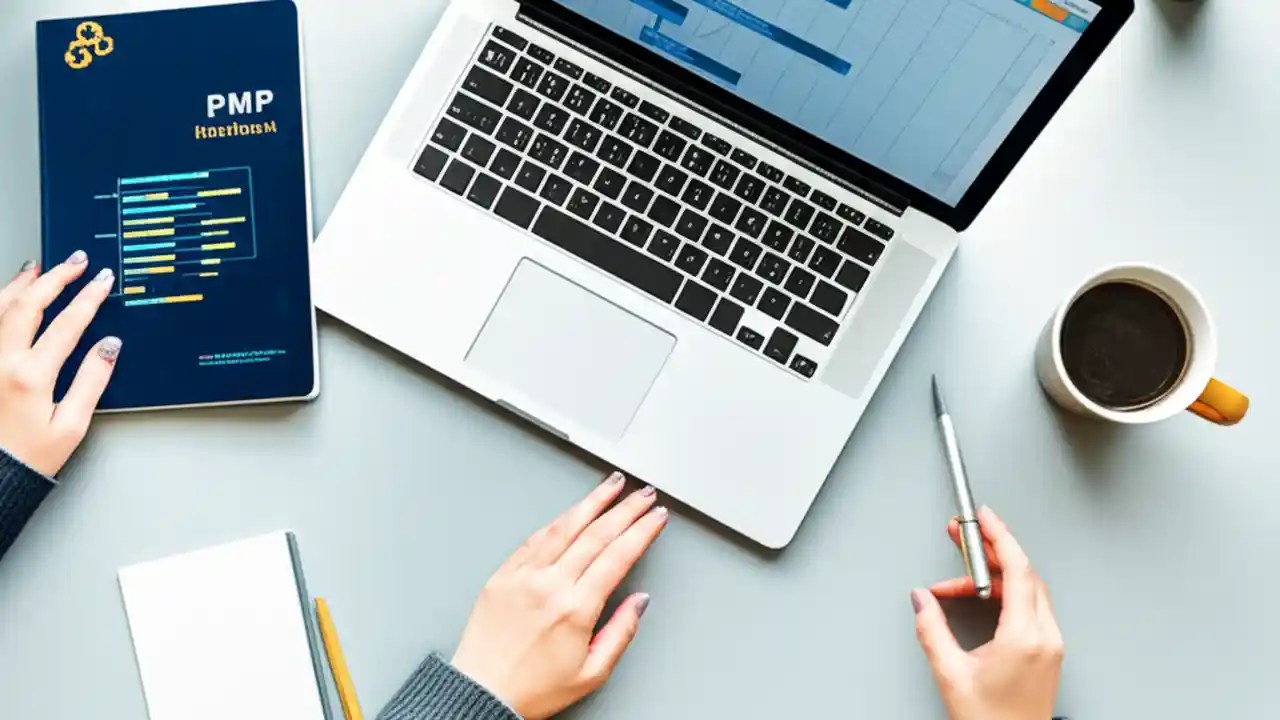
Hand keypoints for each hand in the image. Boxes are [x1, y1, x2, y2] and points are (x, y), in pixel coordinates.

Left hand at [0, 253, 120, 476]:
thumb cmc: (28, 456)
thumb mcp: (71, 426)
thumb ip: (91, 381)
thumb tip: (108, 347)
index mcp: (30, 376)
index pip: (66, 323)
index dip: (88, 297)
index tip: (101, 280)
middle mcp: (1, 362)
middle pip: (27, 305)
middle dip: (54, 278)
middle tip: (74, 263)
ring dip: (21, 284)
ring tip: (38, 268)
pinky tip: (7, 296)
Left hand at [451, 473, 667, 719]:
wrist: (481, 692)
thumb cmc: (532, 688)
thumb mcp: (592, 672)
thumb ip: (621, 632)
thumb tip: (640, 602)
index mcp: (575, 609)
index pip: (618, 556)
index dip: (641, 531)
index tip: (656, 518)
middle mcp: (549, 586)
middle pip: (596, 534)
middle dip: (626, 508)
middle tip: (644, 495)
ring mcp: (523, 576)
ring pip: (564, 526)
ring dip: (592, 501)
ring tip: (611, 485)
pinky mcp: (502, 575)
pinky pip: (534, 538)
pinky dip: (558, 520)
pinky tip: (571, 511)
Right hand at [912, 506, 1064, 719]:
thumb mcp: (950, 674)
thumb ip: (932, 630)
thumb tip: (922, 600)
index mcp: (1024, 637)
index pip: (1017, 570)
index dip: (1000, 537)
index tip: (984, 518)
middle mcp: (1045, 637)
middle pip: (1025, 574)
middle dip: (994, 550)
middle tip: (966, 536)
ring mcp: (1050, 645)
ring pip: (1029, 590)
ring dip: (998, 575)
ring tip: (963, 576)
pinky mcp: (1048, 653)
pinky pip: (1031, 607)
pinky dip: (1006, 594)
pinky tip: (982, 598)